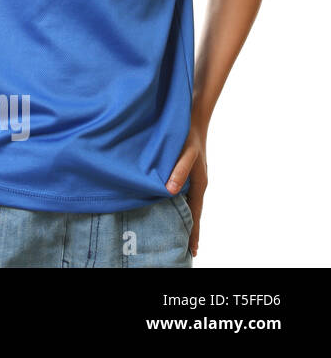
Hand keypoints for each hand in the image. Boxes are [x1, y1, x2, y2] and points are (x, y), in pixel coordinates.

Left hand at [166, 120, 207, 256]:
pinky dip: (178, 204)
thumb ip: (178, 171)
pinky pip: (181, 192)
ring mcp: (191, 178)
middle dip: (190, 230)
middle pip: (192, 212)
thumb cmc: (188, 135)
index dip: (194, 231)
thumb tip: (170, 192)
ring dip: (183, 218)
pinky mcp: (184, 171)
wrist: (193, 118)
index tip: (193, 250)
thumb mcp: (186, 153)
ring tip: (178, 234)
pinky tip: (171, 208)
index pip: (195, 213)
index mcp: (199, 183)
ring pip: (187, 203)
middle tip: (186, 250)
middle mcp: (196, 184)